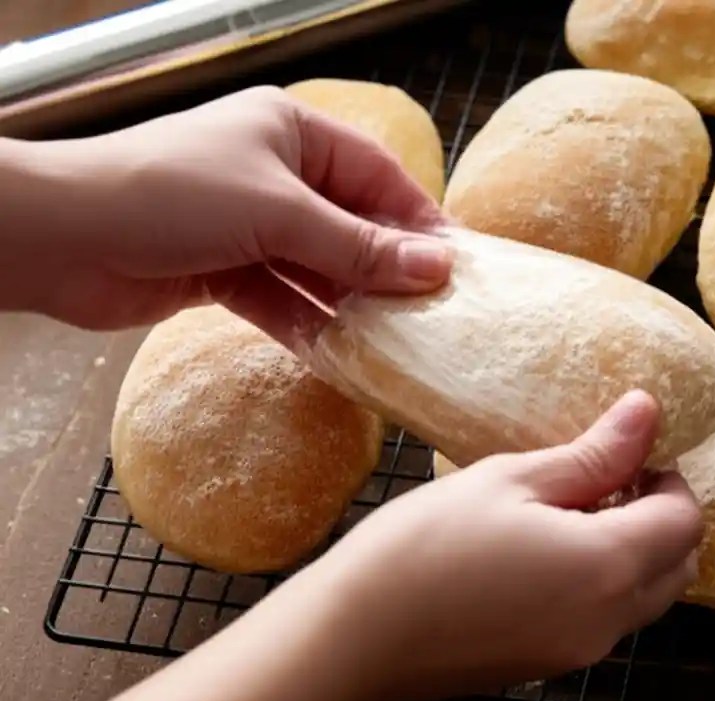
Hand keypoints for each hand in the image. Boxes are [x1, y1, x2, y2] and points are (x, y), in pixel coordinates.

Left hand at [0, 85, 451, 345]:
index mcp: (290, 133)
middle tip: (433, 314)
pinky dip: (308, 326)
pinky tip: (342, 355)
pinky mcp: (222, 272)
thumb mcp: (280, 215)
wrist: (59, 238)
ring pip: (318, 269)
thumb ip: (360, 248)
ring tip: (396, 342)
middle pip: (350, 226)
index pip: (377, 175)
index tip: (458, 266)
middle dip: (386, 270)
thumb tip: (438, 268)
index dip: (418, 220)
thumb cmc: (171, 195)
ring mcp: (247, 226)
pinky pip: (282, 300)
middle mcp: (273, 175)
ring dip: (350, 305)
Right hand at [84, 391, 703, 700]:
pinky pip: (606, 618)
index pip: (686, 521)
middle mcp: (608, 621)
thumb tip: (648, 413)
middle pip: (678, 564)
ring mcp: (580, 650)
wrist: (352, 638)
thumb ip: (592, 453)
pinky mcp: (549, 664)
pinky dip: (602, 580)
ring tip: (568, 507)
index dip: (669, 477)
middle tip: (606, 474)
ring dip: (633, 548)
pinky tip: (544, 547)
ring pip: (646, 595)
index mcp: (607, 567)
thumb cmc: (420, 548)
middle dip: (661, 514)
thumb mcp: (510, 480)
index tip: (626, 450)